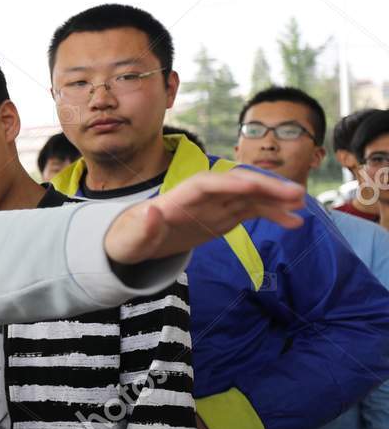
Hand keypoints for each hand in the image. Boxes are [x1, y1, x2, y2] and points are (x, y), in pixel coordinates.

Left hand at [102, 170, 303, 264]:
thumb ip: (143, 229)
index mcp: (176, 198)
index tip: (254, 187)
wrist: (133, 244)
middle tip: (294, 194)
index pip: (205, 185)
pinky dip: (272, 214)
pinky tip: (293, 222)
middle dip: (262, 187)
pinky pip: (251, 211)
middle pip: (234, 184)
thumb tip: (153, 211)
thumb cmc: (127, 240)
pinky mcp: (223, 215)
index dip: (229, 184)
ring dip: (274, 199)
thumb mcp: (129, 240)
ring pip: (249, 196)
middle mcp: (199, 197)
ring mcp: (214, 205)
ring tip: (301, 207)